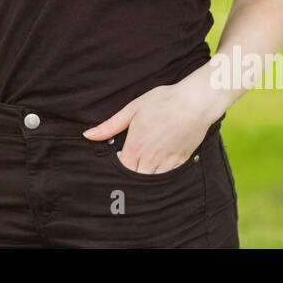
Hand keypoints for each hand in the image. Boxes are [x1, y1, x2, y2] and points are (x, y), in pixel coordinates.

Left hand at [82, 83, 211, 173]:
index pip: (121, 169)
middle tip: (131, 163)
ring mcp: (166, 162)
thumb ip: (110, 126)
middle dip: (131, 173)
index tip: (120, 159)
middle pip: (135, 177)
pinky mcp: (180, 162)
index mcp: (135, 146)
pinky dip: (161, 175)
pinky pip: (167, 177)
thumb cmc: (162, 102)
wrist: (194, 103)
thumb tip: (88, 135)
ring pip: (151, 180)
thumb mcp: (132, 109)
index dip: (118, 167)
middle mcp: (150, 158)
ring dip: (145, 175)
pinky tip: (159, 165)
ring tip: (143, 165)